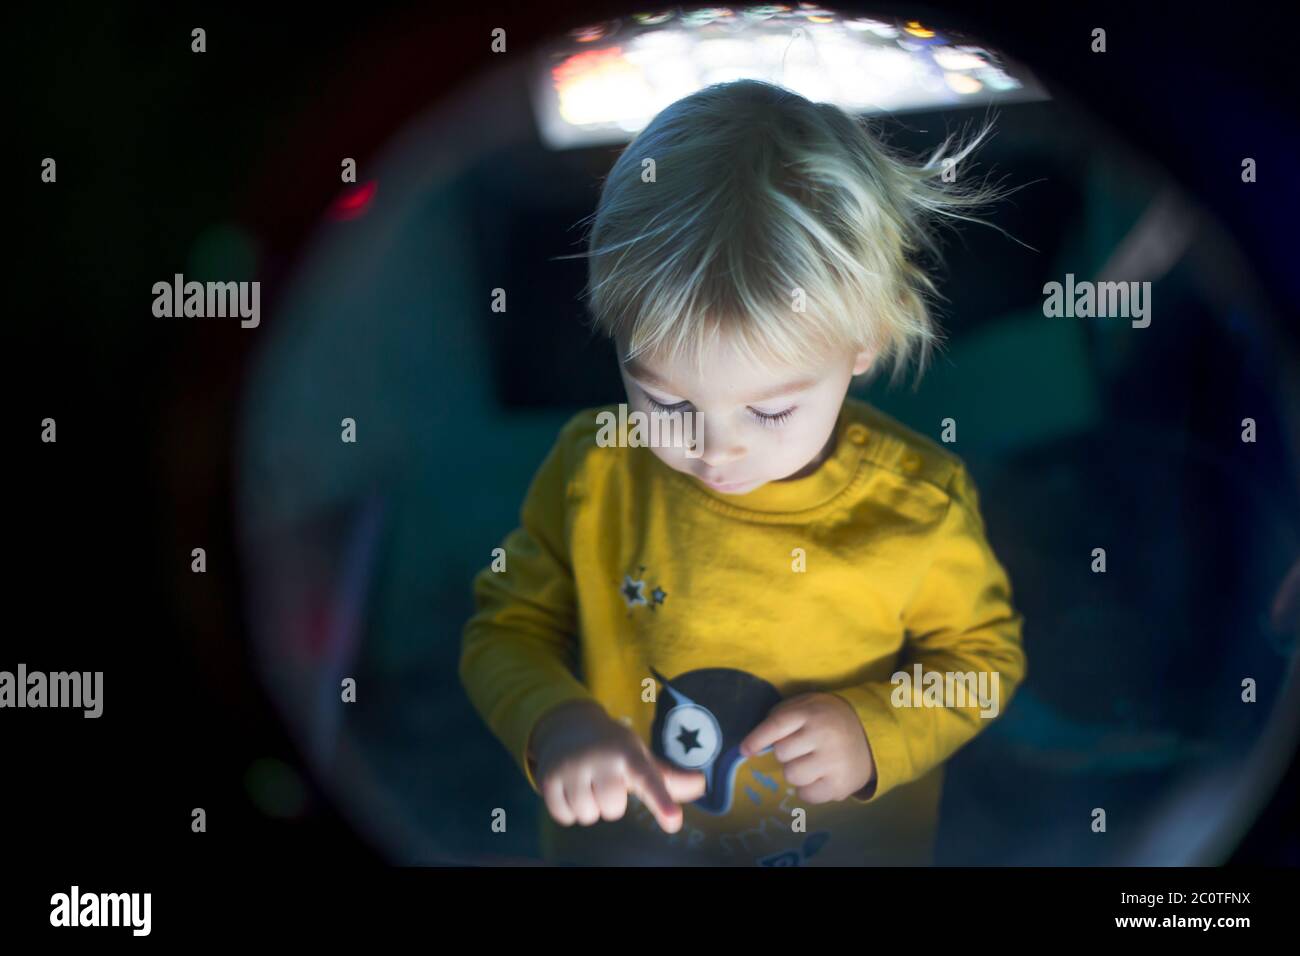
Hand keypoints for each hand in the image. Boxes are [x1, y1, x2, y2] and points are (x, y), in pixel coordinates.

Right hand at [529, 700, 706, 832]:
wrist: (567, 726)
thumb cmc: (613, 749)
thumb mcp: (640, 758)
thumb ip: (669, 779)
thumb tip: (701, 785)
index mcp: (630, 754)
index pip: (649, 781)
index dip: (662, 802)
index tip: (674, 821)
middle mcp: (601, 757)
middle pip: (612, 810)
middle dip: (609, 801)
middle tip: (605, 779)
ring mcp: (572, 766)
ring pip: (587, 815)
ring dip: (588, 805)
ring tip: (586, 781)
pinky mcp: (548, 777)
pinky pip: (564, 816)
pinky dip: (567, 808)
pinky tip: (569, 787)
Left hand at [738, 692, 875, 803]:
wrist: (871, 734)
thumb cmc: (828, 719)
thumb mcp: (807, 705)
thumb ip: (782, 717)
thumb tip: (754, 742)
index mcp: (810, 712)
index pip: (776, 726)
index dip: (756, 739)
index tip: (744, 750)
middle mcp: (822, 735)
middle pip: (781, 754)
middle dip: (786, 753)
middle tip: (801, 748)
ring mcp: (833, 761)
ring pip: (792, 776)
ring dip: (796, 772)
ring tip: (811, 763)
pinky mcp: (840, 784)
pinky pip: (807, 795)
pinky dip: (807, 789)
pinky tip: (819, 777)